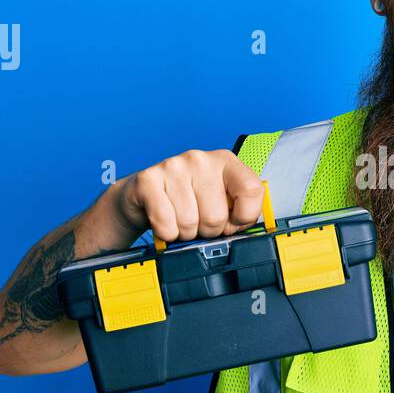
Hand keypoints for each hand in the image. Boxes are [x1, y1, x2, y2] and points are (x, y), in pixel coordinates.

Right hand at [105, 149, 264, 241]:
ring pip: (190, 222)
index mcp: (226, 162)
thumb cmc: (187, 201)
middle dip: (208, 230)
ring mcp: (173, 166)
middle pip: (217, 215)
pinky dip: (166, 233)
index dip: (244, 217)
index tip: (232, 223)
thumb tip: (249, 229)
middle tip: (198, 222)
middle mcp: (201, 159)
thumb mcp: (218, 200)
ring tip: (179, 220)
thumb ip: (239, 211)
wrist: (141, 195)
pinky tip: (164, 222)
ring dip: (185, 233)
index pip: (252, 190)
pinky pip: (166, 223)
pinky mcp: (148, 180)